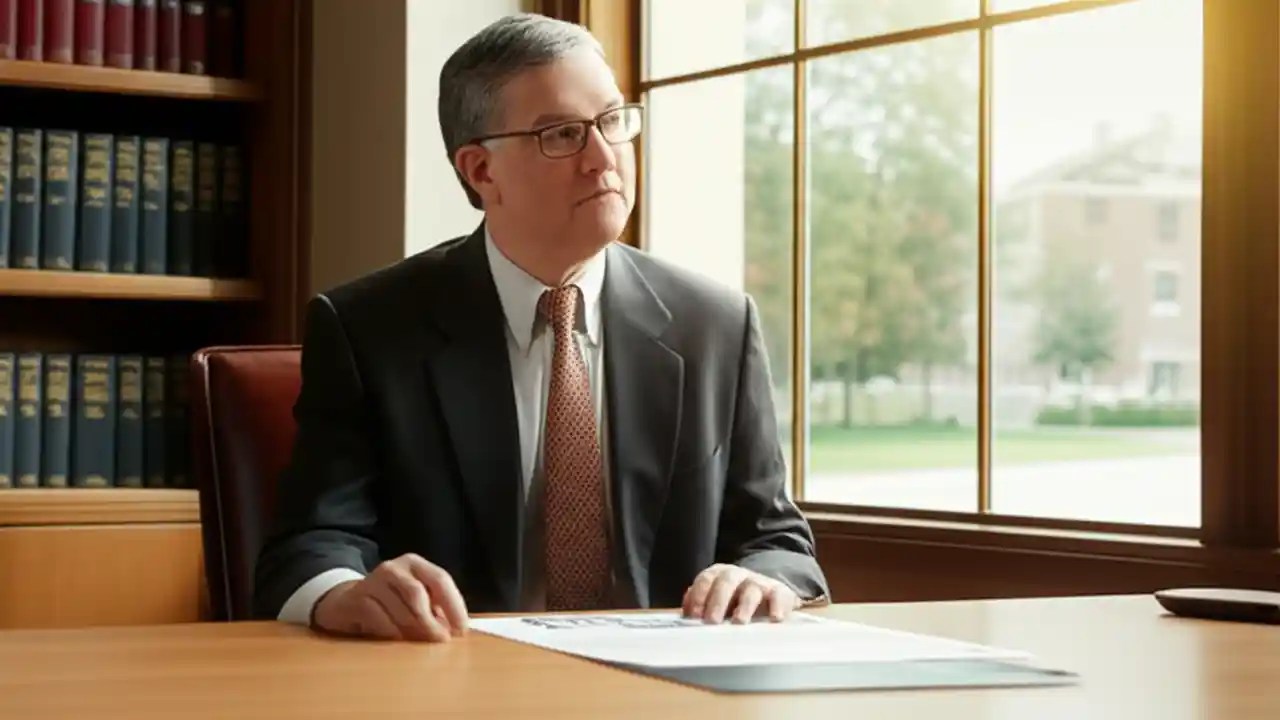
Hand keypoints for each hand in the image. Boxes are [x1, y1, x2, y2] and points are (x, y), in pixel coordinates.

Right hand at [312, 553, 468, 641]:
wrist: (345, 602)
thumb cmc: (390, 603)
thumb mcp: (415, 601)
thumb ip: (435, 611)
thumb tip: (454, 631)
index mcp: (414, 564)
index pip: (440, 579)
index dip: (454, 605)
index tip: (462, 629)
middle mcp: (393, 568)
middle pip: (417, 593)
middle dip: (431, 621)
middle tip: (441, 642)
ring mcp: (372, 581)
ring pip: (399, 609)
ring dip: (413, 632)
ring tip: (421, 646)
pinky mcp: (356, 599)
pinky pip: (379, 620)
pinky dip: (392, 634)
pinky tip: (398, 643)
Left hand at [681, 564, 800, 623]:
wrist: (767, 596)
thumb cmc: (733, 603)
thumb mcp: (714, 602)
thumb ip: (698, 607)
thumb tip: (685, 618)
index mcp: (718, 575)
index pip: (705, 580)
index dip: (699, 596)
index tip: (694, 616)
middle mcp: (737, 575)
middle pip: (726, 581)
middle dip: (717, 601)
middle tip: (712, 621)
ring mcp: (758, 582)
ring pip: (751, 589)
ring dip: (744, 606)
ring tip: (739, 622)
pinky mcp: (779, 592)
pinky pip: (779, 595)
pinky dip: (777, 606)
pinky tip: (775, 619)